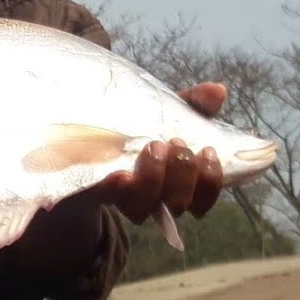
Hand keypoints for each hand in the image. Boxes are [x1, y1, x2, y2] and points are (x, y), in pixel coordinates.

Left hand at [95, 82, 227, 223]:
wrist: (82, 145)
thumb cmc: (138, 131)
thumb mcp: (165, 114)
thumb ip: (192, 105)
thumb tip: (218, 90)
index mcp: (176, 186)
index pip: (202, 200)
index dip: (210, 183)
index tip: (207, 152)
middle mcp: (152, 201)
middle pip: (177, 205)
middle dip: (182, 175)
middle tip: (175, 143)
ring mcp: (121, 200)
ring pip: (144, 208)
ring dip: (154, 179)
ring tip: (153, 147)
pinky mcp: (94, 191)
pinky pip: (106, 196)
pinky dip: (116, 186)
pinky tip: (121, 174)